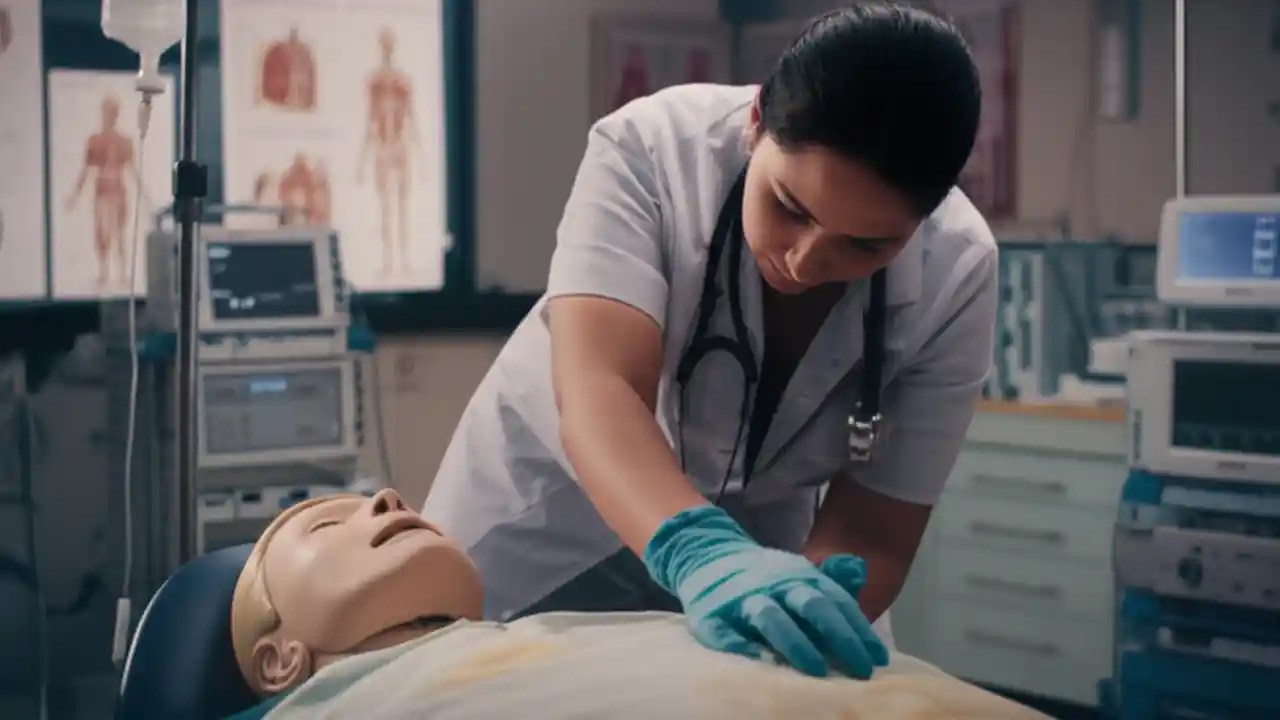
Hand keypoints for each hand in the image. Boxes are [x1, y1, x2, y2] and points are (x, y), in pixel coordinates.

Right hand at [643, 506, 888, 677]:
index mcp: (800, 578)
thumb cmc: (764, 577)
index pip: (837, 603)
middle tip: (860, 670)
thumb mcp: (800, 573)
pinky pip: (726, 632)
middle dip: (839, 637)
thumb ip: (832, 581)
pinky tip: (759, 662)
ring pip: (772, 618)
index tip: (878, 660)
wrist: (707, 554)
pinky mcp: (713, 615)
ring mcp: (743, 599)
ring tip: (816, 671)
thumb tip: (864, 572)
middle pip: (812, 606)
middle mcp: (775, 586)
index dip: (859, 631)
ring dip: (795, 643)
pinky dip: (741, 647)